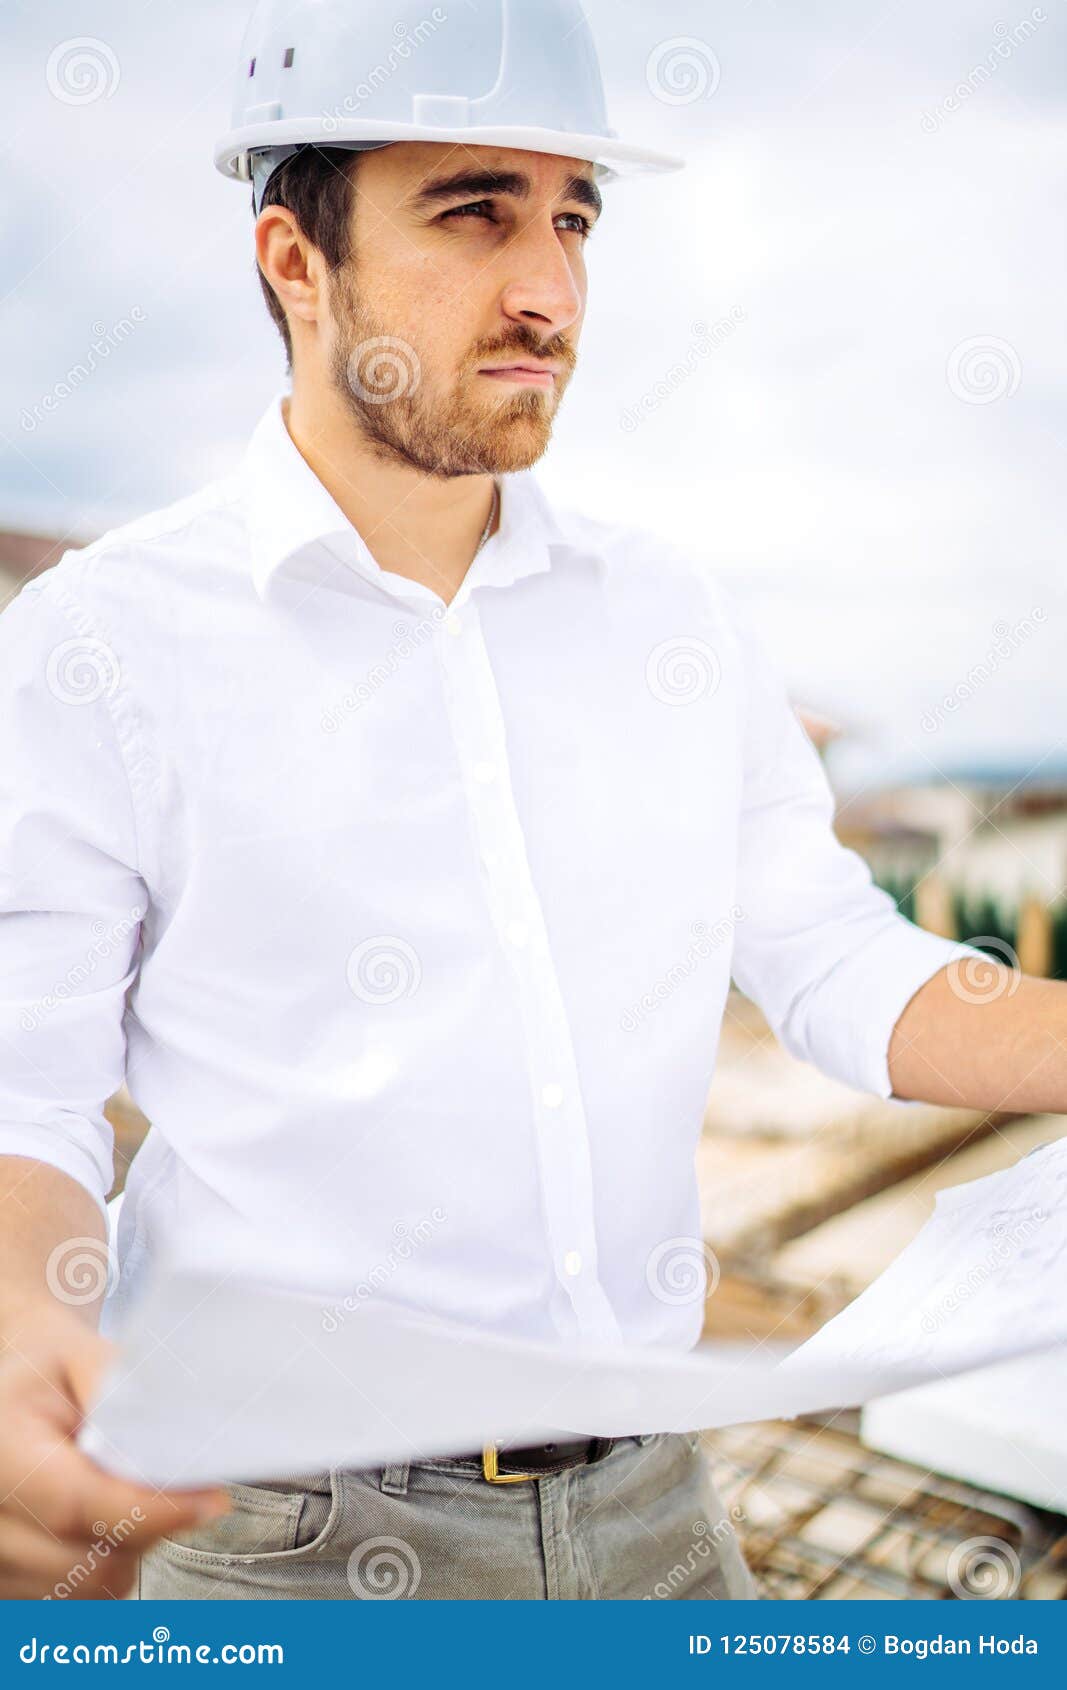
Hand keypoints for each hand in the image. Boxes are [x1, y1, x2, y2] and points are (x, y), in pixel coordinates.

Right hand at [0, 1303, 229, 1598]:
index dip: (152, 1510)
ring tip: (128, 1495)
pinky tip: (103, 1524)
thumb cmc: (45, 1374)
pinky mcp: (7, 1587)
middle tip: (177, 1488)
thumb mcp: (83, 1357)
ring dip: (129, 1550)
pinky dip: (106, 1566)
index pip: (76, 1505)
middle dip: (149, 1528)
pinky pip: (78, 1600)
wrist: (8, 1394)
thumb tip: (185, 1442)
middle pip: (89, 1561)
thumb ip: (129, 1393)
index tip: (210, 1502)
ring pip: (91, 1588)